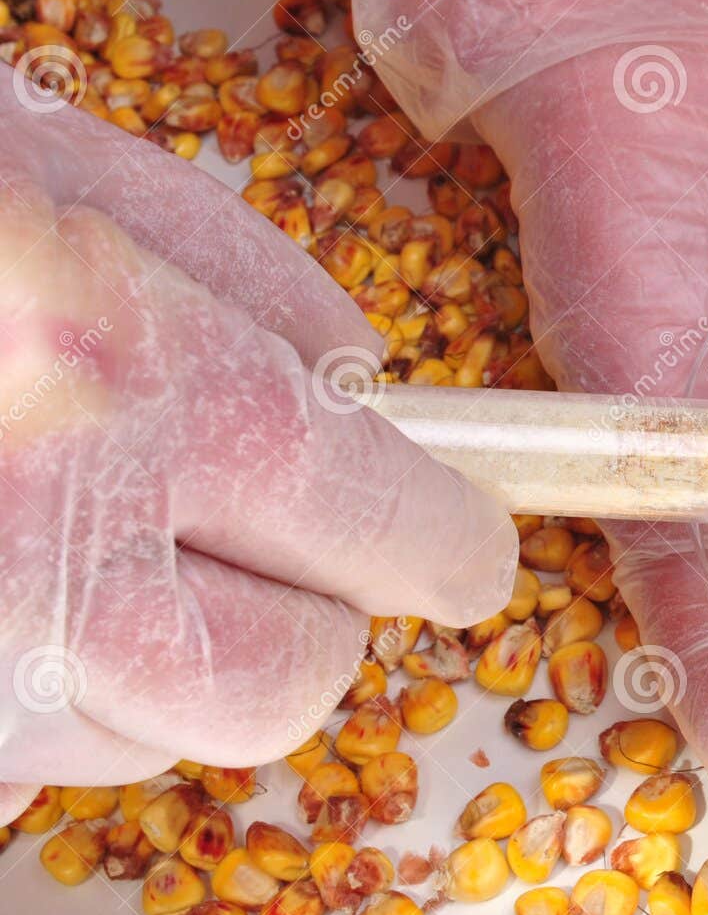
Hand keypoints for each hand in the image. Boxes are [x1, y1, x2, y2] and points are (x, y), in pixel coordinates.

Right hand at [0, 76, 516, 825]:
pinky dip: (37, 694)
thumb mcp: (33, 154)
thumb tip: (361, 377)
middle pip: (288, 685)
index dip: (446, 544)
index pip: (389, 527)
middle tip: (271, 553)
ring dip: (160, 660)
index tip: (458, 548)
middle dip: (307, 624)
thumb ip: (237, 269)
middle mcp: (37, 556)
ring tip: (68, 537)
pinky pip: (21, 759)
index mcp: (116, 378)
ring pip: (151, 737)